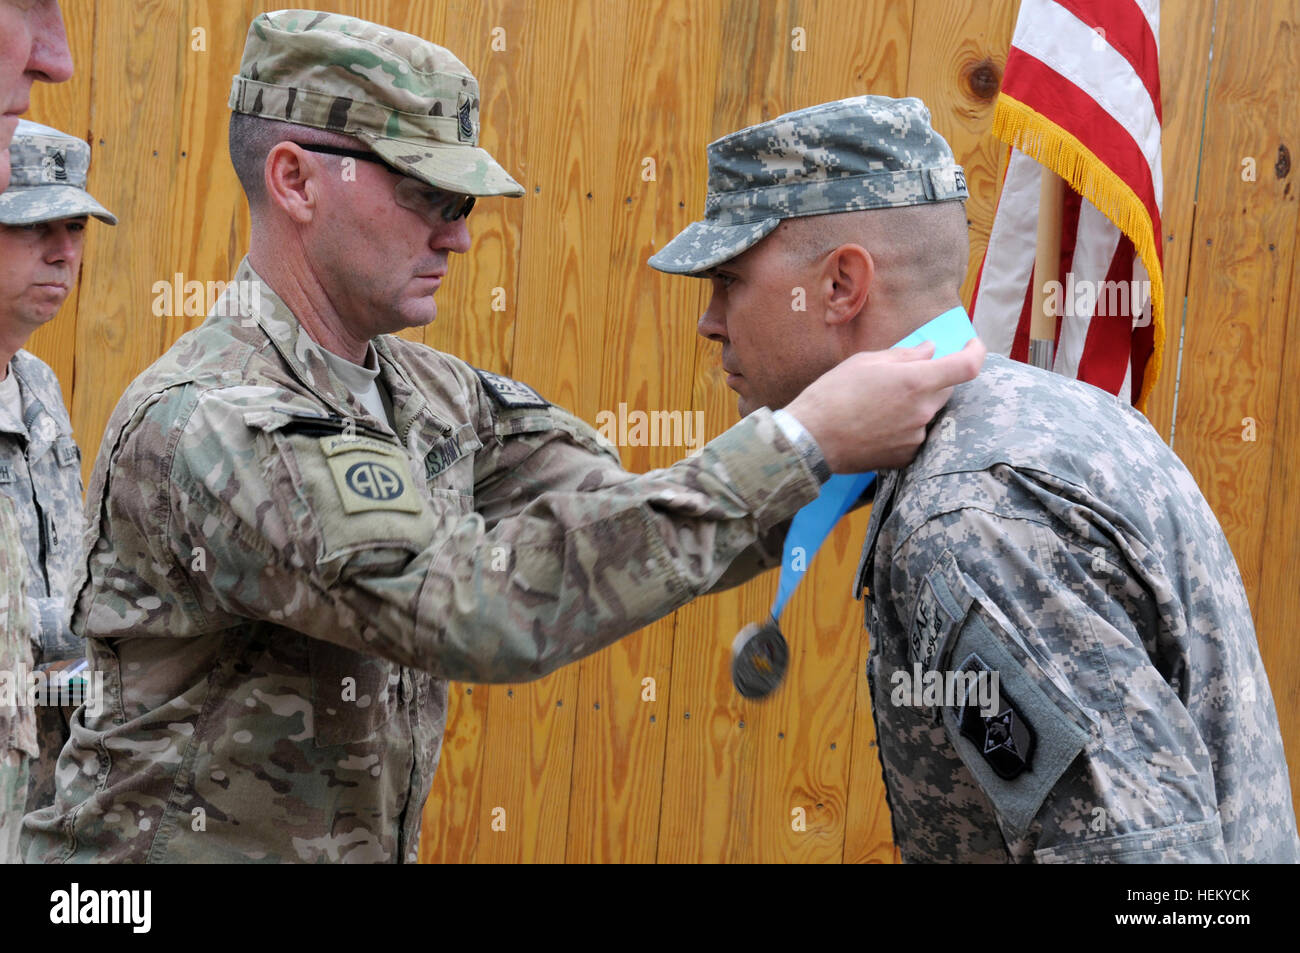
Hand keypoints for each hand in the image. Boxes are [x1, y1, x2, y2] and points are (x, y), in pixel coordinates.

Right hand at [784, 337, 985, 472]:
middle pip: (946, 389)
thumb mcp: (866, 362)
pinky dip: (904, 426)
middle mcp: (922, 410)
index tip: (971, 345)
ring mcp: (916, 436)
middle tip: (902, 377)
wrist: (812, 439)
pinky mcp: (906, 456)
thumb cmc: (833, 394)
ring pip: (929, 412)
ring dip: (915, 404)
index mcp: (916, 381)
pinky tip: (877, 424)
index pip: (967, 366)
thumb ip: (904, 355)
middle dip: (933, 378)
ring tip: (880, 404)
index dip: (975, 352)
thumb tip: (929, 350)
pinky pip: (916, 435)